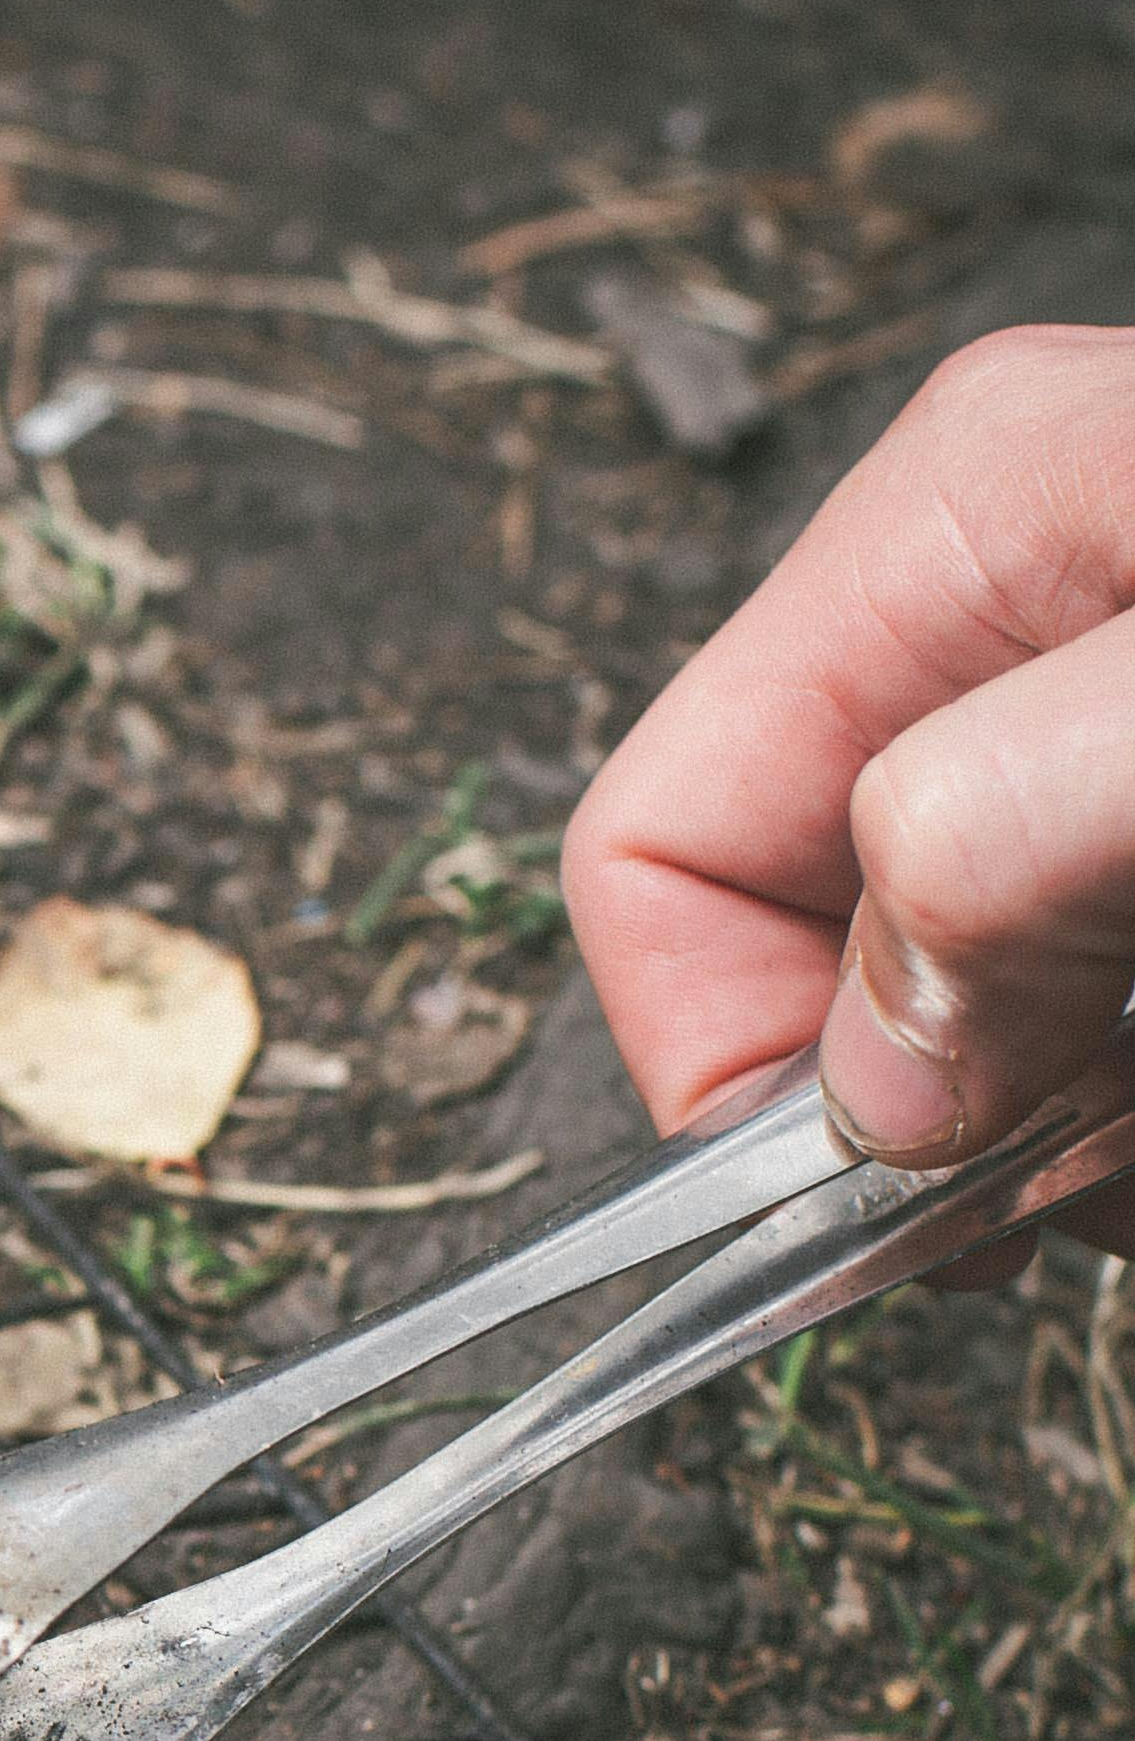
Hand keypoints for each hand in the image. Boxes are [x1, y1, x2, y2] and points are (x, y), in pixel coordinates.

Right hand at [562, 326, 1134, 1250]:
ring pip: (969, 991)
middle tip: (1074, 1189)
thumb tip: (869, 1082)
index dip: (720, 1054)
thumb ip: (1005, 849)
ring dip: (1060, 1122)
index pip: (653, 840)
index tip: (868, 1208)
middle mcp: (1007, 615)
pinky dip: (1124, 1093)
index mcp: (950, 532)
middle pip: (810, 939)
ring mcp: (1102, 709)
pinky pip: (1085, 989)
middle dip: (922, 1109)